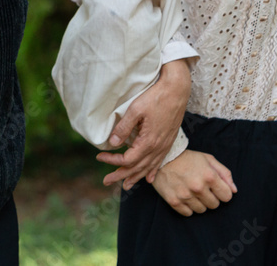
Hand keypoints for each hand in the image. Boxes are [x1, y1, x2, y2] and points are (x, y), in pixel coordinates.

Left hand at [95, 60, 191, 188]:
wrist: (177, 90)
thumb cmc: (156, 98)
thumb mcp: (136, 110)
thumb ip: (124, 128)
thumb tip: (113, 144)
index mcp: (148, 141)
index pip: (127, 159)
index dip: (112, 161)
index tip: (99, 157)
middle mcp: (158, 148)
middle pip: (137, 168)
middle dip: (121, 175)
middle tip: (106, 181)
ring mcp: (165, 146)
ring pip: (149, 168)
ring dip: (136, 177)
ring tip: (126, 185)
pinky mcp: (169, 141)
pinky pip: (160, 162)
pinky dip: (153, 172)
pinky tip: (150, 179)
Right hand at [151, 149, 236, 216]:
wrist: (162, 158)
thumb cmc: (187, 158)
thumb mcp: (208, 159)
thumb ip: (224, 174)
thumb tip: (234, 190)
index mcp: (209, 176)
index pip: (227, 196)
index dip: (222, 192)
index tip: (215, 188)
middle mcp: (198, 187)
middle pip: (214, 205)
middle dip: (211, 197)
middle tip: (202, 189)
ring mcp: (185, 195)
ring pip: (202, 210)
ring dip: (199, 203)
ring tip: (192, 192)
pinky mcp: (174, 201)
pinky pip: (188, 213)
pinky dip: (187, 207)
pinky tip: (185, 197)